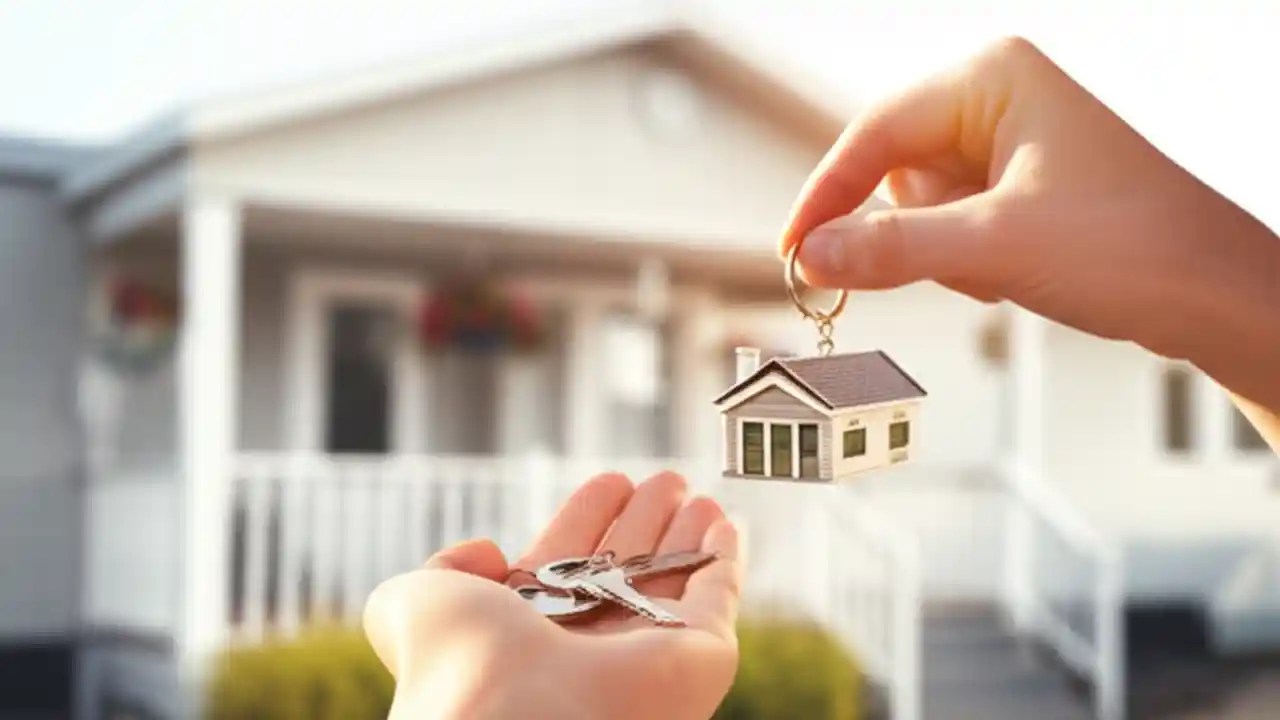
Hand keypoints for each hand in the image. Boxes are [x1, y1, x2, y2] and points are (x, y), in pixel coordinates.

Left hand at [363, 472, 740, 719]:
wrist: (517, 717)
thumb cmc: (459, 665)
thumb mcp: (418, 600)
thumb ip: (443, 569)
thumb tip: (490, 550)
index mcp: (530, 628)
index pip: (567, 561)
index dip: (589, 517)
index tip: (611, 481)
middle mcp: (590, 641)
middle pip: (625, 566)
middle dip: (645, 520)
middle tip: (666, 478)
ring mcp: (647, 650)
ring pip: (673, 579)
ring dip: (687, 534)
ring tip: (697, 492)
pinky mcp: (700, 654)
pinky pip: (719, 596)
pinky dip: (725, 559)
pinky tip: (725, 525)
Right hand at [781, 36, 1279, 413]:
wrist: (1211, 295)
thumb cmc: (1131, 246)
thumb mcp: (994, 248)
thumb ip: (892, 249)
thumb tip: (811, 256)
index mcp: (992, 77)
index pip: (875, 132)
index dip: (827, 195)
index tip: (794, 250)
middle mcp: (997, 98)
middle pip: (893, 171)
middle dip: (914, 231)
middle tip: (948, 267)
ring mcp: (1008, 142)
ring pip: (918, 206)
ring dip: (943, 252)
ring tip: (1003, 268)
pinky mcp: (1017, 186)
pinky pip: (948, 224)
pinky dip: (963, 260)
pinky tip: (1012, 272)